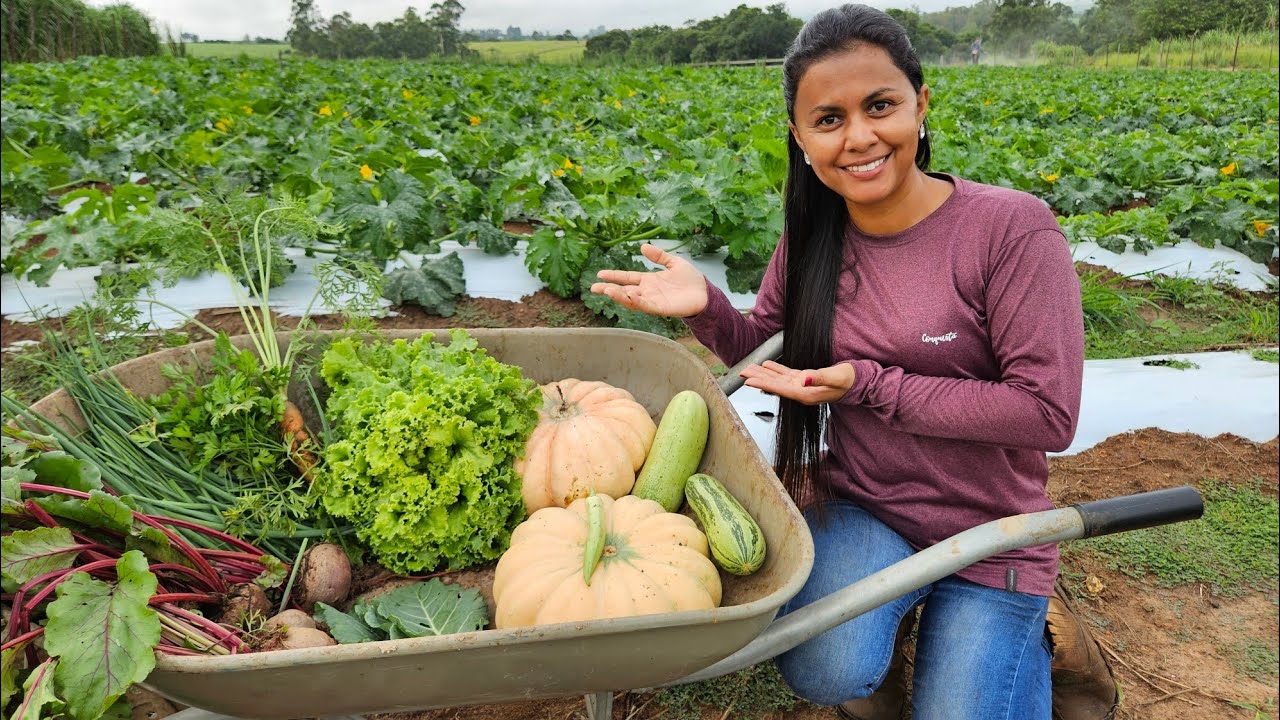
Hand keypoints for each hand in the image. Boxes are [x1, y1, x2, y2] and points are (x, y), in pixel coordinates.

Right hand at [589, 243, 707, 317]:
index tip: (599, 274)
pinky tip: (626, 295)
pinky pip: (645, 305)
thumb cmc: (691, 279)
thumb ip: (659, 256)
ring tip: (606, 291)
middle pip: (624, 290)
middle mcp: (648, 291)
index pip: (627, 277)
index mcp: (649, 280)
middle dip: (609, 289)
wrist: (705, 293)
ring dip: (618, 296)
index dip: (614, 276)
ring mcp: (653, 300)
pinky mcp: (660, 308)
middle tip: (593, 288)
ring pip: (631, 299)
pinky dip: (635, 301)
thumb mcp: (673, 262)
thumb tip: (642, 247)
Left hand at [738, 361, 855, 404]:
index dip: (763, 384)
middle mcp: (801, 392)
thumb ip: (819, 378)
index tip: (748, 381)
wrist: (859, 384)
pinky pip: (786, 376)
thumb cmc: (848, 381)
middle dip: (757, 379)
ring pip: (778, 380)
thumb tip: (803, 379)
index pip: (780, 389)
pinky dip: (776, 370)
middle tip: (740, 373)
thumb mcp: (836, 377)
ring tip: (748, 369)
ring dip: (763, 374)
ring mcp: (802, 387)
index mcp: (806, 394)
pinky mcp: (805, 380)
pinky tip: (767, 365)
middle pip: (775, 385)